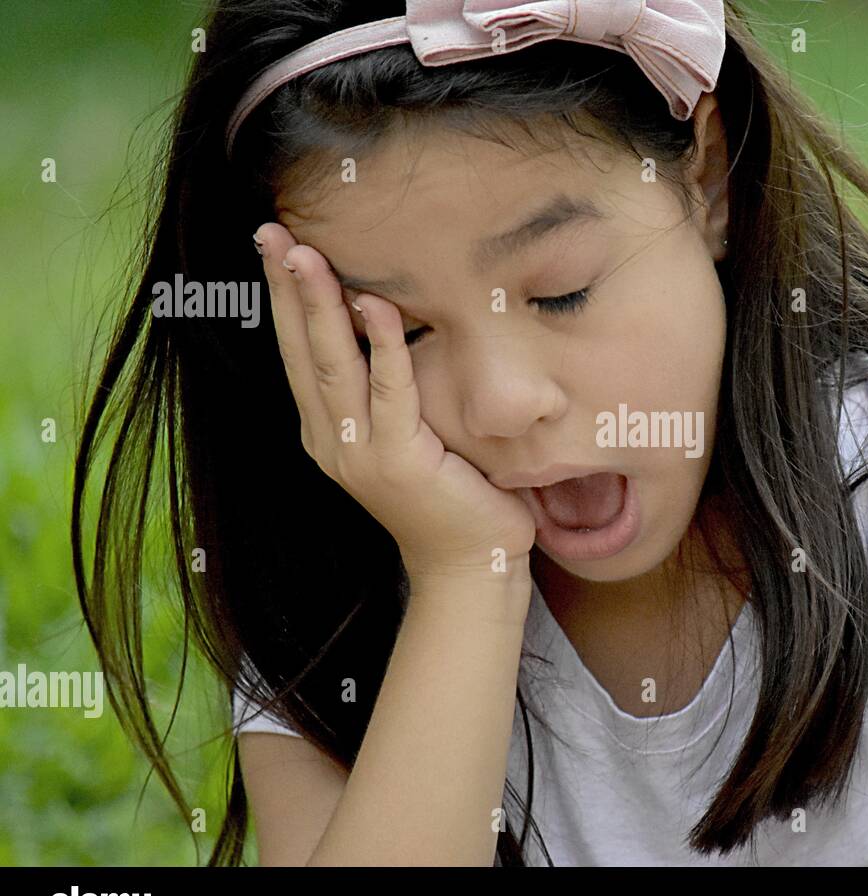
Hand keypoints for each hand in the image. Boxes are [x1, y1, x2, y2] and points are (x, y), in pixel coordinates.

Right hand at [255, 222, 536, 577]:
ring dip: (317, 306)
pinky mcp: (399, 463)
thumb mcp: (410, 434)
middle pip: (302, 352)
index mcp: (329, 434)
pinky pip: (388, 392)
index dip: (285, 300)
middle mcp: (332, 443)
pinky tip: (373, 304)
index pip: (300, 354)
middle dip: (285, 289)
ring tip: (303, 254)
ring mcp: (361, 455)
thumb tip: (389, 321)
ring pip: (333, 366)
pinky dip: (381, 347)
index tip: (274, 245)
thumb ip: (391, 390)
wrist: (472, 565)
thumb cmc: (452, 495)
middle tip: (270, 232)